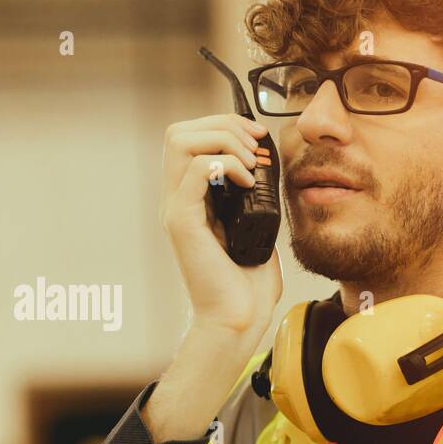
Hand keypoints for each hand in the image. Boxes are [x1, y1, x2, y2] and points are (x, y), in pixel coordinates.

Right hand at [159, 113, 283, 337]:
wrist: (237, 318)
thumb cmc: (247, 282)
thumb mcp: (255, 225)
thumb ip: (252, 196)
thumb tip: (266, 167)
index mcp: (191, 198)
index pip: (189, 138)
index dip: (223, 125)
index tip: (256, 137)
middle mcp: (177, 199)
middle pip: (179, 132)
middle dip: (222, 125)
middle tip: (253, 146)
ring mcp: (176, 209)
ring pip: (180, 142)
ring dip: (222, 140)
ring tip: (250, 163)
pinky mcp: (183, 222)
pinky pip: (195, 170)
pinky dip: (226, 164)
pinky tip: (247, 183)